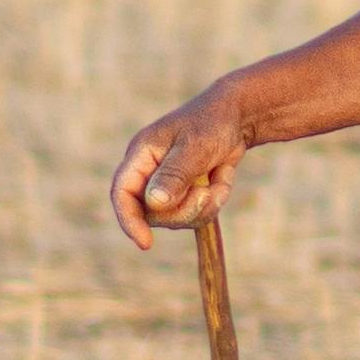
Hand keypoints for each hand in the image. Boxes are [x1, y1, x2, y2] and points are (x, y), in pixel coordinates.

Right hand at [108, 92, 248, 247]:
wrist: (237, 116)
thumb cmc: (212, 123)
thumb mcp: (195, 147)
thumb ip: (174, 174)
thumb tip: (154, 202)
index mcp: (141, 155)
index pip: (122, 193)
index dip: (129, 220)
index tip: (146, 243)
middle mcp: (149, 172)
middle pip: (152, 214)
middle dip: (184, 210)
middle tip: (208, 193)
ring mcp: (167, 184)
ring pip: (176, 218)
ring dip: (204, 206)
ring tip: (221, 181)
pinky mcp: (185, 193)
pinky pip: (195, 214)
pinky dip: (214, 201)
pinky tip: (223, 179)